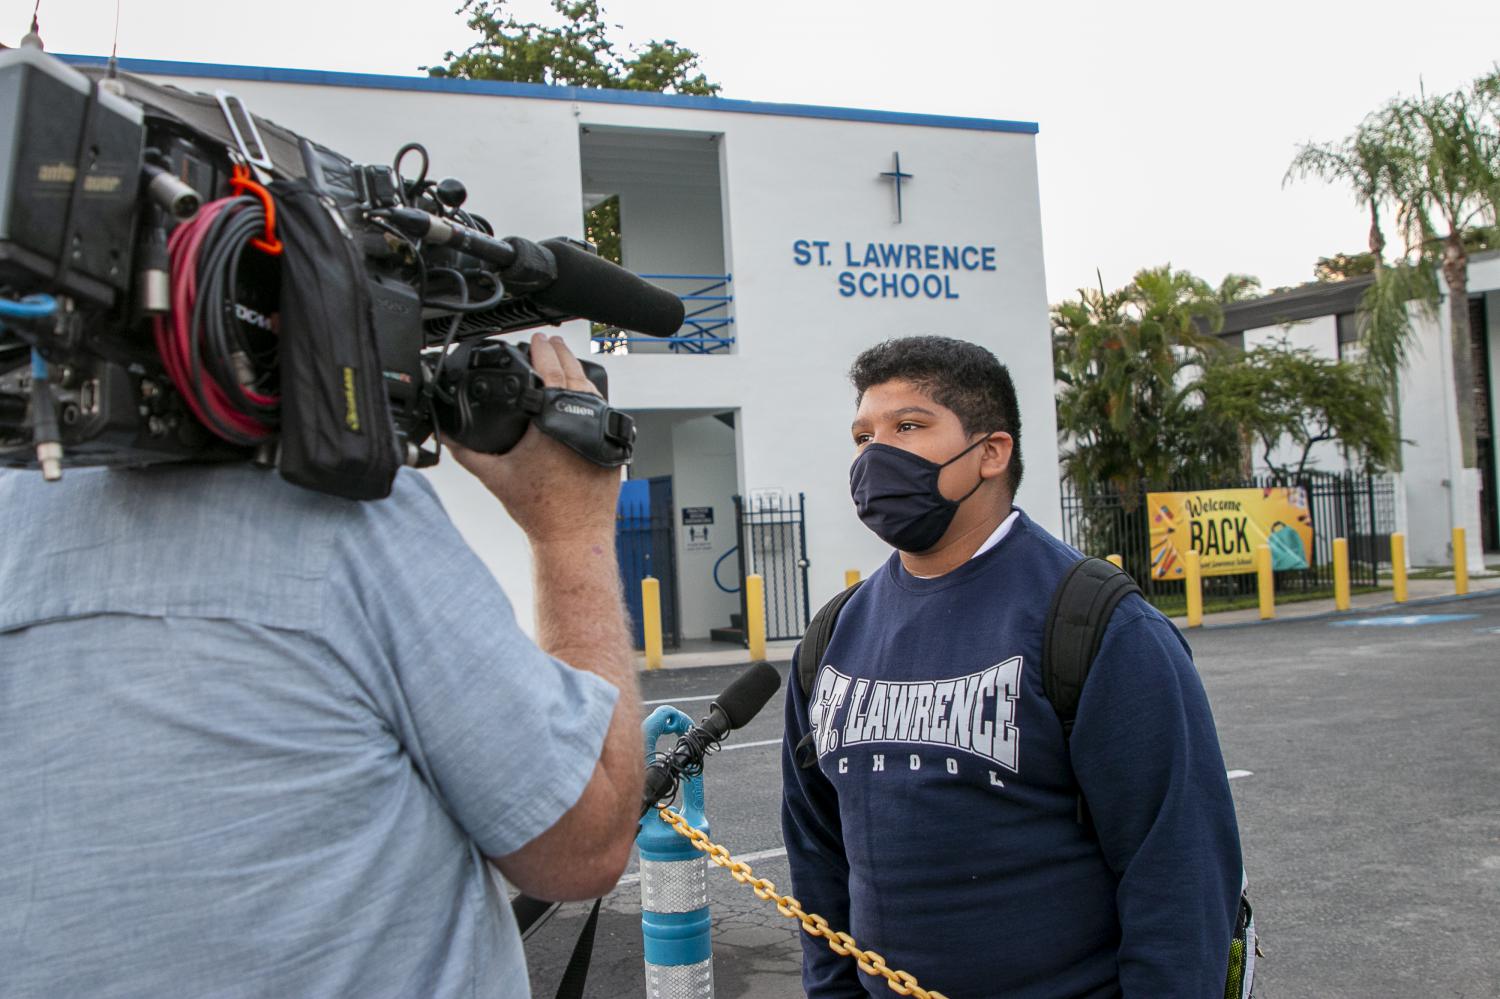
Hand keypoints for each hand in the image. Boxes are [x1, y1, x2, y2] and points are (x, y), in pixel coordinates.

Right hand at [447, 333, 620, 543]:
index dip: (542, 350)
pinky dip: (591, 399)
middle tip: (550, 342)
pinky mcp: (613, 445)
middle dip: (562, 354)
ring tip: (564, 364)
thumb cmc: (542, 512)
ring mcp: (602, 432)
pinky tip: (582, 398)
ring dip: (578, 374)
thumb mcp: (495, 477)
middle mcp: (584, 421)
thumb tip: (448, 437)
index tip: (536, 338)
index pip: (550, 370)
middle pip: (575, 374)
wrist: (574, 536)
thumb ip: (467, 452)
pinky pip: (603, 412)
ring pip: (593, 392)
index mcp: (554, 420)